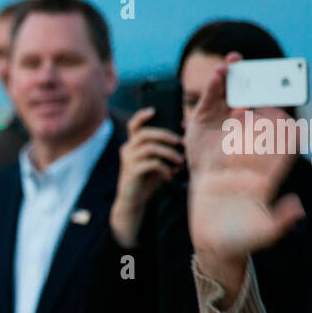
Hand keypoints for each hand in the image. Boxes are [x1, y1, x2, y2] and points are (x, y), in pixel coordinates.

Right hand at [110, 107, 183, 247]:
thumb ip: (164, 148)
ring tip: (180, 162)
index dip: (142, 115)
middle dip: (165, 135)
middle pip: (145, 133)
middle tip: (180, 142)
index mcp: (133, 144)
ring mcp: (128, 160)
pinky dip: (165, 168)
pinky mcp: (131, 172)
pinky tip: (170, 176)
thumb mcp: (156, 161)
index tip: (153, 110)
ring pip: (150, 148)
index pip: (133, 124)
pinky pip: (151, 163)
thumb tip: (184, 134)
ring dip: (169, 153)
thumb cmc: (148, 179)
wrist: (135, 202)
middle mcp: (127, 149)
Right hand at [185, 54, 304, 300]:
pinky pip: (206, 115)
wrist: (212, 241)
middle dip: (262, 93)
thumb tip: (297, 208)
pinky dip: (209, 95)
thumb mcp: (262, 234)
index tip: (285, 116)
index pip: (282, 142)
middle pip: (259, 118)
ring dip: (234, 86)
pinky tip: (213, 78)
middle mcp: (248, 154)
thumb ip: (279, 222)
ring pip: (232, 110)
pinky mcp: (202, 147)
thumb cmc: (241, 240)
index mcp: (267, 170)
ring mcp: (224, 148)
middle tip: (266, 71)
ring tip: (234, 61)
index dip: (284, 127)